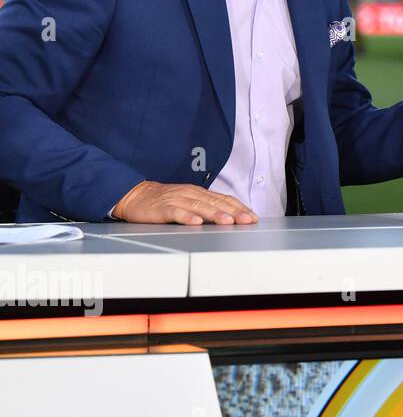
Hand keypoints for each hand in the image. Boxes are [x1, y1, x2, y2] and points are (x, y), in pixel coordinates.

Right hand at [111, 180, 257, 224]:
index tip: (253, 217)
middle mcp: (191, 194)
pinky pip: (176, 212)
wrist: (135, 195)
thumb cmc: (164, 201)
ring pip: (199, 207)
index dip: (239, 207)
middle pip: (216, 203)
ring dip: (215, 214)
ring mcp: (176, 200)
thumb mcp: (189, 201)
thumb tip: (230, 217)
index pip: (224, 199)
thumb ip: (207, 207)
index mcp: (199, 193)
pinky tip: (195, 222)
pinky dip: (186, 217)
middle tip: (248, 220)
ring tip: (227, 221)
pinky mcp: (162, 208)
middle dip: (234, 212)